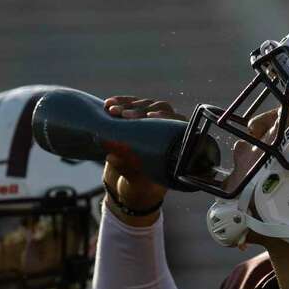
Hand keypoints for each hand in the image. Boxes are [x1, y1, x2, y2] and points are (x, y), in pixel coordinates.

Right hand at [103, 96, 186, 225]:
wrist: (133, 183)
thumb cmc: (143, 185)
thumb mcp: (136, 180)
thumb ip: (127, 168)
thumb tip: (112, 156)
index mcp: (180, 143)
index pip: (178, 123)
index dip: (166, 117)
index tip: (151, 116)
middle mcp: (171, 128)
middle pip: (160, 110)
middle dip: (140, 110)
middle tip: (123, 115)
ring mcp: (156, 119)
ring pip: (145, 105)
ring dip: (127, 105)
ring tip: (111, 109)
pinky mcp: (140, 116)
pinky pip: (132, 105)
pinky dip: (120, 103)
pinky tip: (109, 103)